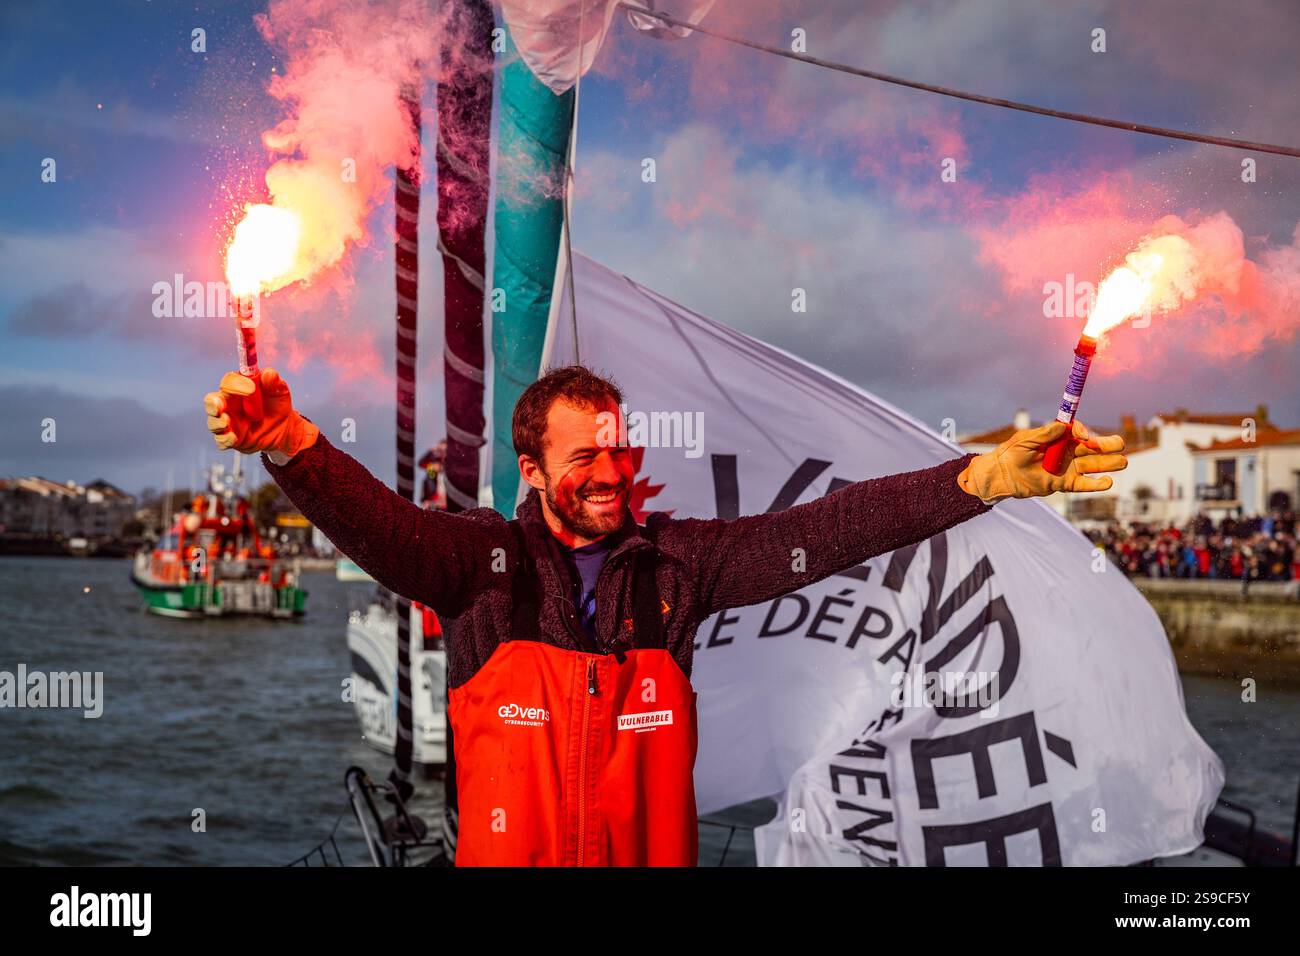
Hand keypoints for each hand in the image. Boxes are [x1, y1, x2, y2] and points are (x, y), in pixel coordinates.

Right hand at [203, 368, 318, 460]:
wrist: (283, 428)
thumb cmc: (276, 405)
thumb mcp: (280, 392)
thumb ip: (274, 382)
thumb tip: (269, 374)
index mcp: (236, 388)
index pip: (229, 382)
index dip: (237, 383)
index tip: (252, 388)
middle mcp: (227, 404)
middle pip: (212, 401)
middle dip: (213, 403)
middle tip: (220, 406)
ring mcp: (227, 422)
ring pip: (213, 422)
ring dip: (218, 422)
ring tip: (226, 422)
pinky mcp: (231, 439)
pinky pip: (222, 441)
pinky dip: (225, 440)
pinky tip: (233, 438)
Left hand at [957, 419, 1126, 504]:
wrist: (1002, 475)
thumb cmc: (1012, 453)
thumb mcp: (1026, 439)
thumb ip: (1045, 433)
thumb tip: (1062, 424)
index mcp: (1060, 438)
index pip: (1079, 433)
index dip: (1084, 433)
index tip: (1084, 435)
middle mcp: (1067, 452)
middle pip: (1092, 448)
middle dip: (1106, 446)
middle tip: (1120, 444)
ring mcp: (1067, 468)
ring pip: (1092, 465)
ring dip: (1108, 464)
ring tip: (1122, 463)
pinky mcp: (1064, 483)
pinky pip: (1083, 484)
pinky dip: (1095, 484)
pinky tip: (1108, 482)